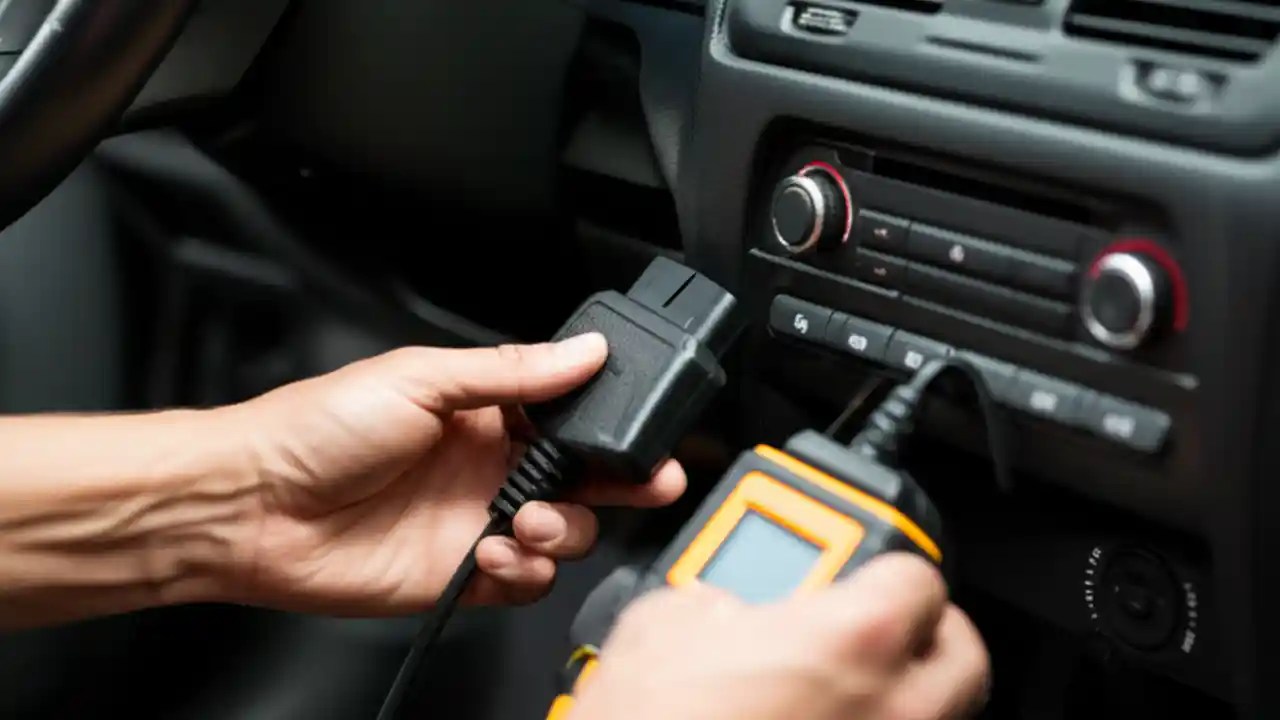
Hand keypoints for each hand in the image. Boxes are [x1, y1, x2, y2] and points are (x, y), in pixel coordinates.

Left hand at [221, 333, 685, 615]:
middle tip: (646, 481)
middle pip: (585, 479)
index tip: (637, 431)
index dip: (611, 427)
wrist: (255, 505)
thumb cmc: (316, 428)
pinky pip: (526, 581)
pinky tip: (493, 553)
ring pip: (565, 533)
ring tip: (524, 520)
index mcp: (484, 410)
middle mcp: (490, 465)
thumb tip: (585, 350)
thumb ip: (511, 371)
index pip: (571, 416)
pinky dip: (526, 572)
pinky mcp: (462, 575)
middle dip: (624, 482)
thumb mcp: (419, 378)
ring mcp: (478, 520)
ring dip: (563, 529)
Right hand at [571, 554, 989, 719]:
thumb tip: (720, 609)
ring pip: (940, 716)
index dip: (884, 564)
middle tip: (876, 626)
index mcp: (854, 640)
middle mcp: (895, 710)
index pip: (916, 574)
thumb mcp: (657, 627)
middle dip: (925, 633)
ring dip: (904, 693)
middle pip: (963, 654)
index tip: (860, 572)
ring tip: (844, 685)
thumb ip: (714, 600)